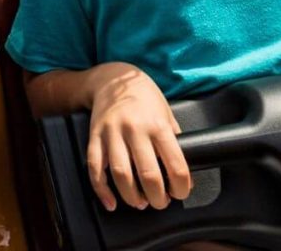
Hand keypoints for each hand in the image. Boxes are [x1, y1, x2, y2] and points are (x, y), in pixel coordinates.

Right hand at [86, 64, 190, 211]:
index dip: (181, 188)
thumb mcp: (167, 114)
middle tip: (160, 202)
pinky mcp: (95, 135)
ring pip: (121, 175)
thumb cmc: (144, 98)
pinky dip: (102, 190)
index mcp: (157, 124)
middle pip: (148, 175)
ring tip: (140, 202)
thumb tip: (186, 177)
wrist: (112, 78)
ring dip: (132, 197)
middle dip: (158, 198)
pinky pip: (95, 167)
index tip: (180, 193)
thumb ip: (175, 142)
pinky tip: (112, 202)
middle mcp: (134, 128)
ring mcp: (112, 132)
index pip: (176, 166)